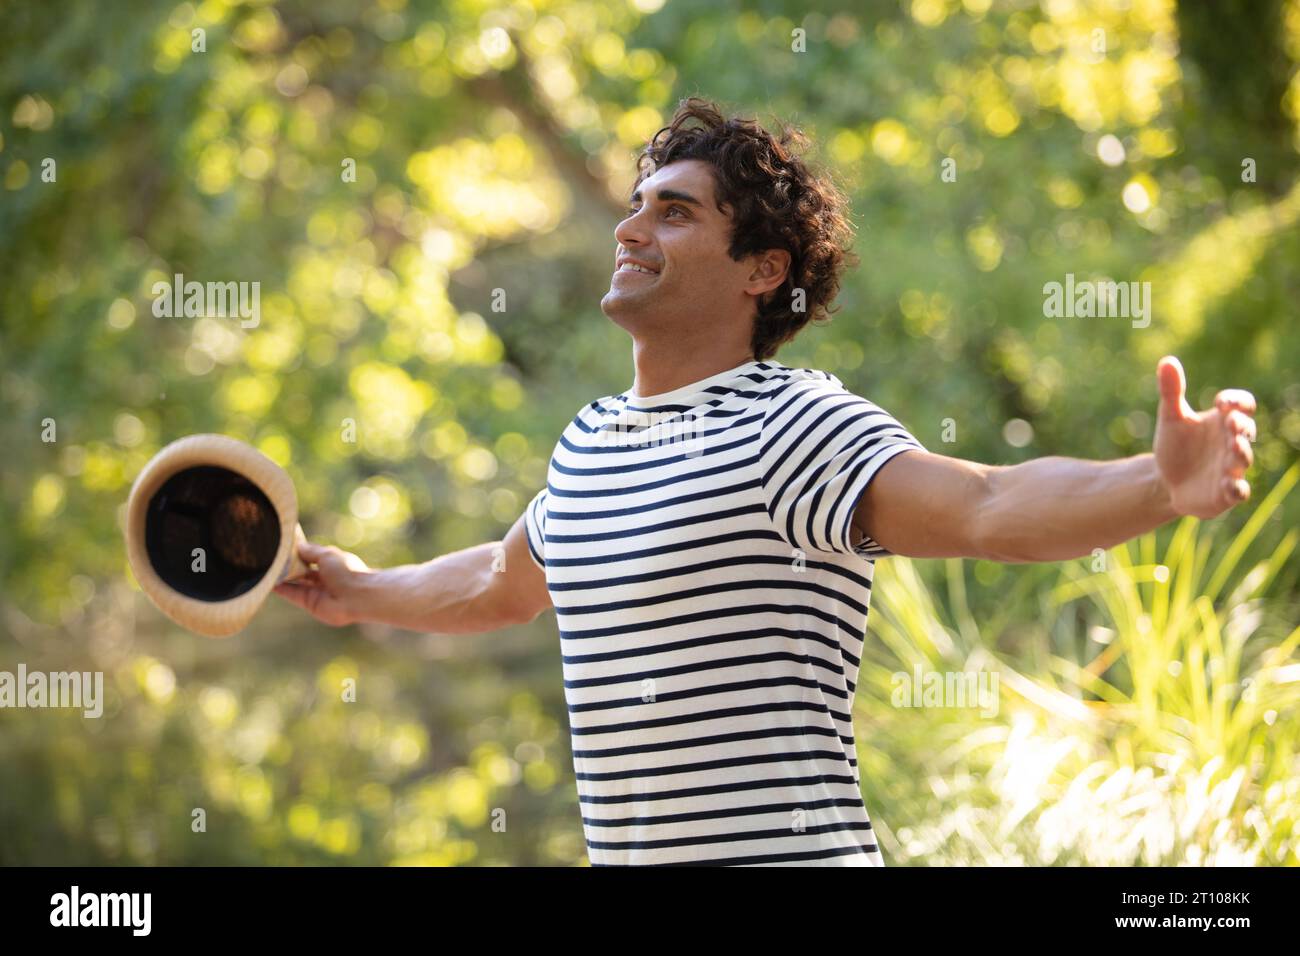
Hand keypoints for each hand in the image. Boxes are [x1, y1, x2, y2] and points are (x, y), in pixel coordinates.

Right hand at [273, 540, 370, 626]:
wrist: (358, 596)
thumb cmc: (347, 572)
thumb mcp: (327, 555)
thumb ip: (310, 551)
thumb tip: (297, 546)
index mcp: (330, 563)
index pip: (309, 557)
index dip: (296, 553)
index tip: (280, 546)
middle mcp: (322, 577)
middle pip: (300, 570)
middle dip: (286, 565)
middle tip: (268, 558)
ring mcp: (316, 591)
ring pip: (294, 582)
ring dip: (281, 577)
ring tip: (264, 568)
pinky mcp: (310, 603)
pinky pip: (292, 594)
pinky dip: (281, 589)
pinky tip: (269, 582)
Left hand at [1153, 355, 1256, 518]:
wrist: (1164, 481)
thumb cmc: (1176, 446)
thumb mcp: (1171, 418)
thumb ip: (1171, 391)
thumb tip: (1167, 360)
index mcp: (1223, 421)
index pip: (1242, 405)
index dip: (1237, 401)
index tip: (1221, 402)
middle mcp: (1232, 442)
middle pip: (1247, 430)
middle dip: (1242, 426)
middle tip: (1232, 424)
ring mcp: (1231, 468)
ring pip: (1244, 458)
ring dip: (1241, 453)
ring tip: (1233, 447)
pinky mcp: (1225, 493)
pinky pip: (1238, 491)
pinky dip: (1237, 488)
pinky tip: (1230, 485)